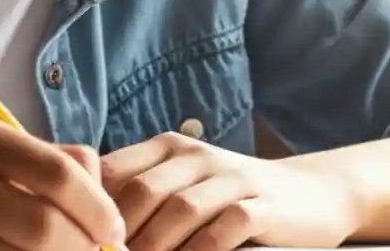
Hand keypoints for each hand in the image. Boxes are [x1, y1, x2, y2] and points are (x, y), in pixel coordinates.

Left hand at [101, 132, 363, 249]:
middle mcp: (195, 156)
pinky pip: (225, 228)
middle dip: (116, 234)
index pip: (113, 171)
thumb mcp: (184, 185)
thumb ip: (142, 197)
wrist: (313, 193)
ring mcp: (231, 178)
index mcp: (167, 148)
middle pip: (141, 192)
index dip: (89, 208)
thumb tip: (83, 227)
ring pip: (179, 209)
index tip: (76, 240)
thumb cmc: (232, 199)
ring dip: (153, 246)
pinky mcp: (262, 205)